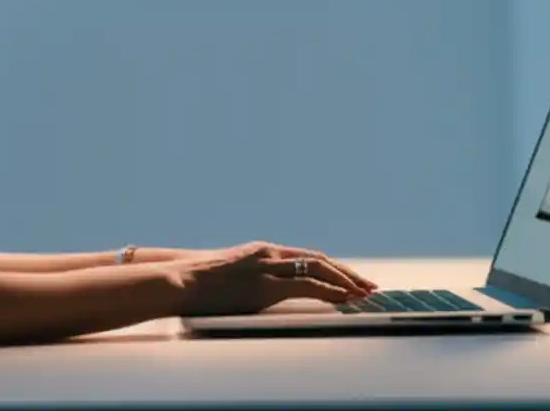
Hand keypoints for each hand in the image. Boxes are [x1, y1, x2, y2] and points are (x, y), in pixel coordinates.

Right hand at [171, 240, 376, 316]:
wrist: (180, 280)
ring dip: (345, 281)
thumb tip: (265, 292)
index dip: (333, 267)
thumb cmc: (201, 283)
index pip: (308, 256)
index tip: (352, 279)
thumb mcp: (233, 275)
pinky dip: (329, 290)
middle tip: (369, 286)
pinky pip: (306, 285)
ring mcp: (267, 267)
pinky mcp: (264, 285)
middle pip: (319, 259)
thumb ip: (253, 278)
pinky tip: (344, 298)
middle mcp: (270, 254)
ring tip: (364, 293)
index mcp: (264, 251)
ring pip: (318, 268)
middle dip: (347, 273)